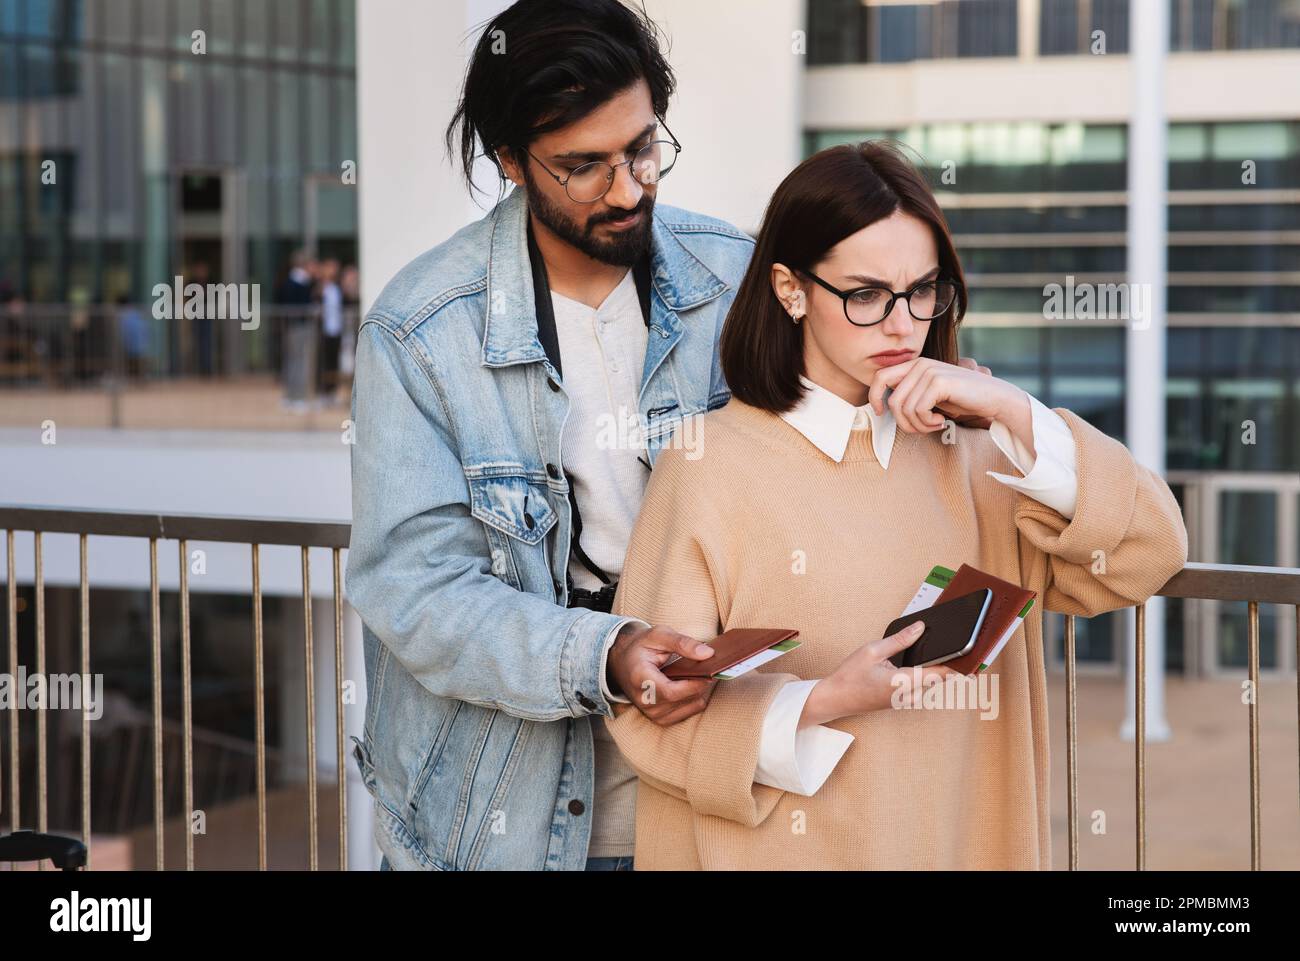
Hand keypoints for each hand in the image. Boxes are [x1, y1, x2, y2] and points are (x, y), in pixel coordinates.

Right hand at [607, 623, 717, 726]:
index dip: (695, 684)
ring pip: (691, 706)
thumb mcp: (659, 635)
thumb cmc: (641, 646)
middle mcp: (645, 701)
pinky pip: (690, 711)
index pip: (672, 692)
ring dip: (700, 691)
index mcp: (640, 679)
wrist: (623, 662)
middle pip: (684, 699)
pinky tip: (692, 684)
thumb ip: (683, 643)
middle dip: (702, 683)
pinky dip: (695, 698)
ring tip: (700, 674)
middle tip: (712, 667)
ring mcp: (652, 713)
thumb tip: (708, 653)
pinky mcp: (661, 719)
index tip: (711, 671)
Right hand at [799, 622, 960, 725]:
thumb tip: (919, 628)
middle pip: (939, 678)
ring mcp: (906, 700)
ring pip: (930, 682)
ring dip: (937, 669)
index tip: (977, 661)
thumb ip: (899, 640)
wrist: (835, 699)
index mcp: (904, 682)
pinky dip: (925, 674)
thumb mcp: (872, 651)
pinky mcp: (901, 700)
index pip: (941, 675)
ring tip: (941, 651)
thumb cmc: (849, 677)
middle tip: (961, 646)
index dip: (961, 667)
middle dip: (950, 664)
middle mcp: (909, 695)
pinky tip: (921, 661)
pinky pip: (920, 685)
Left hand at [869, 356, 1022, 434]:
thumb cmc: (962, 400)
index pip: (880, 377)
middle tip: (921, 429)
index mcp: (915, 365)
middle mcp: (920, 364)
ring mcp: (929, 371)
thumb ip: (911, 395)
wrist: (994, 398)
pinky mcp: (938, 382)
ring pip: (905, 409)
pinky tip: (941, 421)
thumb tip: (884, 406)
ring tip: (935, 425)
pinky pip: (918, 410)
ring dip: (919, 426)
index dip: (874, 397)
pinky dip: (928, 422)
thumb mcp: (931, 395)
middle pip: (893, 401)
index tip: (881, 413)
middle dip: (904, 423)